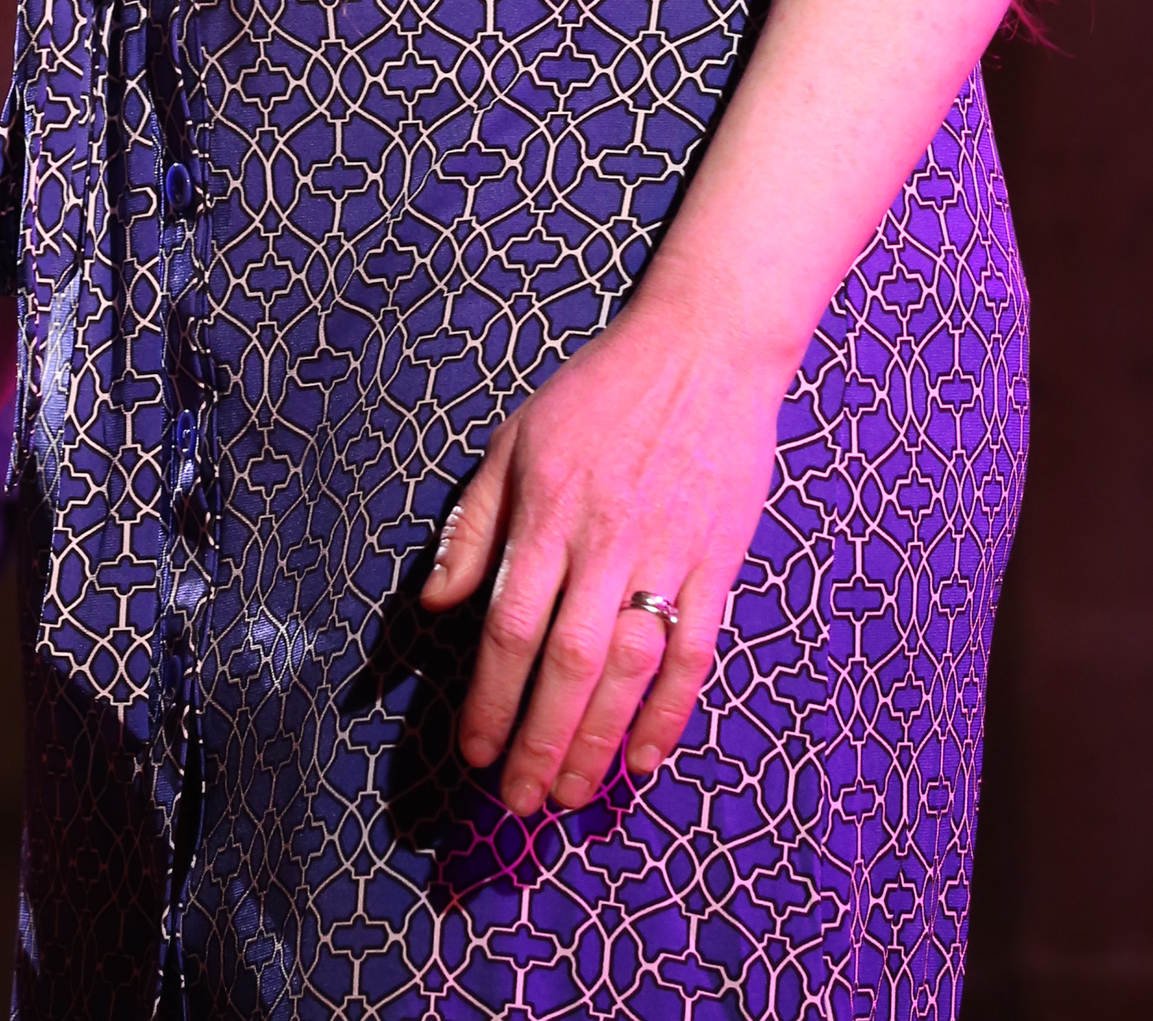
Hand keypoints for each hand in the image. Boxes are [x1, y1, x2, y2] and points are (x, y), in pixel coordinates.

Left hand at [420, 299, 789, 815]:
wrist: (702, 349)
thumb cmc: (597, 393)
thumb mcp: (516, 439)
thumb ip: (474, 525)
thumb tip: (433, 602)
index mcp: (546, 509)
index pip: (509, 624)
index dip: (489, 699)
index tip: (473, 753)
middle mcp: (605, 538)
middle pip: (567, 662)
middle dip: (539, 742)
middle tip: (518, 804)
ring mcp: (668, 552)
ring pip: (631, 668)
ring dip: (599, 740)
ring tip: (572, 796)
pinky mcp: (719, 561)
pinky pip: (697, 650)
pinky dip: (673, 711)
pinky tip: (646, 759)